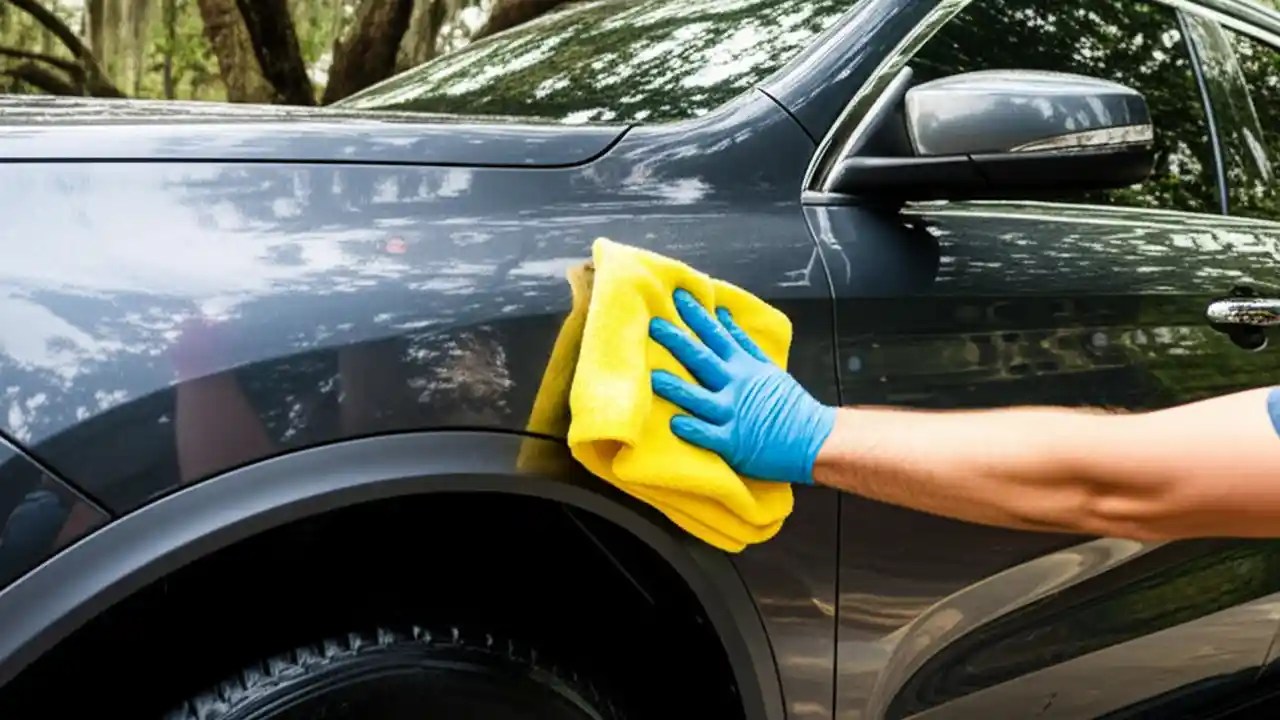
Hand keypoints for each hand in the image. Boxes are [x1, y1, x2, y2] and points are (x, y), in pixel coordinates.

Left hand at [649, 288, 835, 484]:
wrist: (814, 438)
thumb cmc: (788, 404)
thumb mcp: (767, 367)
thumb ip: (743, 342)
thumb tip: (723, 315)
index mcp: (744, 366)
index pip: (717, 335)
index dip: (697, 316)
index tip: (677, 297)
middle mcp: (737, 385)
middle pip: (702, 359)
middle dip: (678, 341)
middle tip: (654, 324)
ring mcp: (734, 413)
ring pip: (699, 397)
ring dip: (676, 386)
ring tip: (652, 376)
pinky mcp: (733, 442)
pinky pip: (709, 435)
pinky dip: (693, 428)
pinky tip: (674, 423)